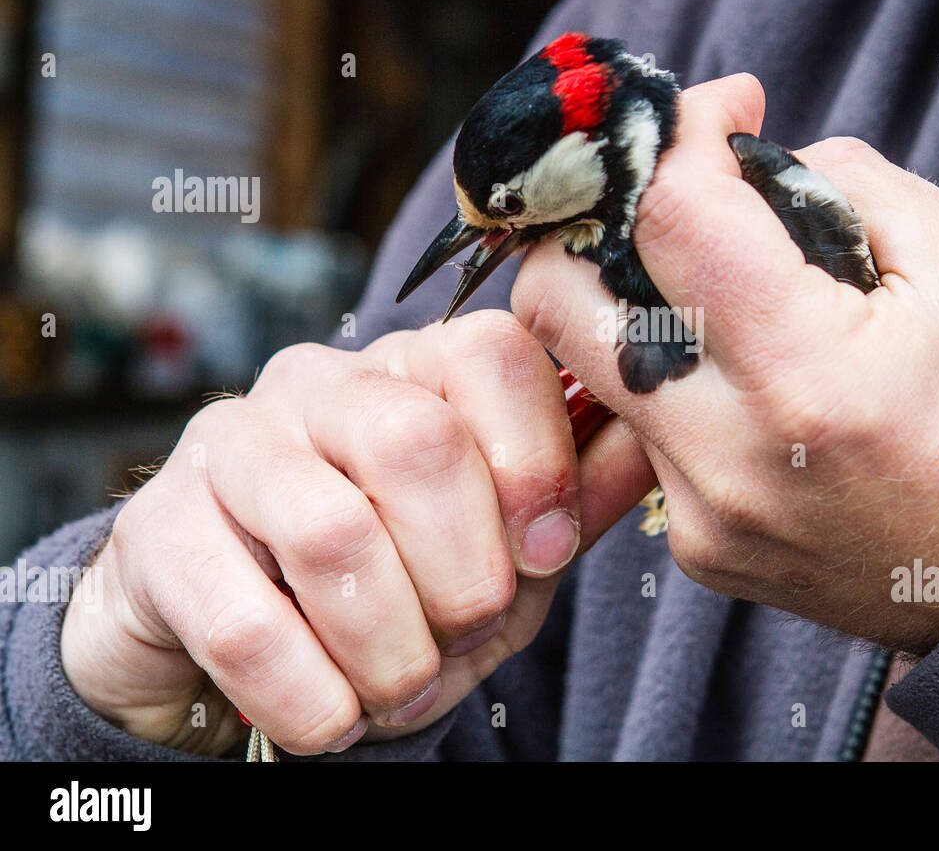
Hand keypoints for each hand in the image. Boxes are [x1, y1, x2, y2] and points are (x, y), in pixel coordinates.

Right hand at [62, 311, 653, 754]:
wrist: (244, 636)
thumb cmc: (395, 581)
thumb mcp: (502, 545)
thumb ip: (575, 496)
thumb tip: (652, 444)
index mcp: (413, 370)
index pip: (493, 353)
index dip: (537, 462)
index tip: (548, 554)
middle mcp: (320, 385)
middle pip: (417, 443)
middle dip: (465, 573)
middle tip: (470, 631)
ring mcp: (229, 446)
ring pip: (333, 536)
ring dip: (392, 647)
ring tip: (404, 686)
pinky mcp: (157, 530)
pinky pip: (244, 623)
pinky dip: (311, 696)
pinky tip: (332, 715)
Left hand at [511, 74, 938, 652]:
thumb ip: (834, 183)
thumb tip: (735, 159)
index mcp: (809, 374)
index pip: (666, 215)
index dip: (681, 132)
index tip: (726, 112)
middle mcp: (731, 457)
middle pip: (563, 304)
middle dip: (595, 223)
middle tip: (672, 198)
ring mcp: (706, 515)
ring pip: (596, 370)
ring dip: (637, 304)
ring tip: (726, 288)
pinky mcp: (703, 550)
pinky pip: (645, 436)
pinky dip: (677, 383)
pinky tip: (753, 377)